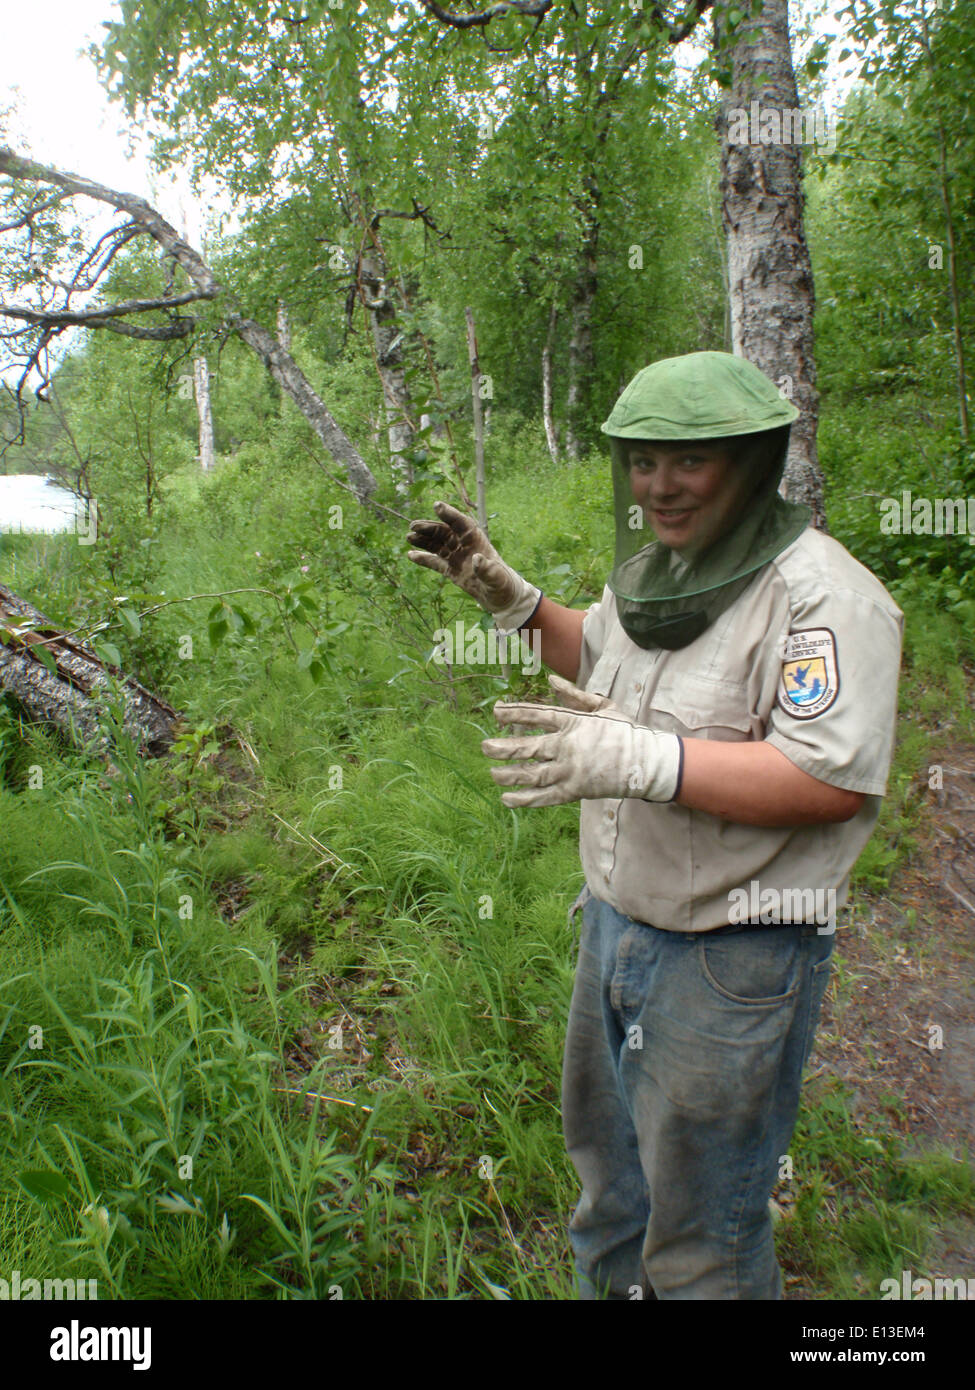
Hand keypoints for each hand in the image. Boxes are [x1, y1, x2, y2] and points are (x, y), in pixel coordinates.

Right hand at [407, 500, 540, 631]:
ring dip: (423, 540)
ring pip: (437, 545)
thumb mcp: (498, 578)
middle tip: (413, 525)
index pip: (462, 524)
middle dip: (429, 528)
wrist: (502, 598)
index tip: (437, 505)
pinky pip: (435, 562)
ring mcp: (457, 558)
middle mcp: (465, 546)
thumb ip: (488, 569)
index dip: (450, 514)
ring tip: (408, 537)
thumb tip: (477, 559)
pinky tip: (410, 555)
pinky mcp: (451, 570)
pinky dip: (424, 559)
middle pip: (445, 532)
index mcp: (477, 542)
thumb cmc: (503, 585)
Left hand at [481, 675, 681, 807]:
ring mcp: (570, 771)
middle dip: (503, 748)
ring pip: (532, 774)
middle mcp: (568, 746)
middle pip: (528, 747)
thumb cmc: (624, 731)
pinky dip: (524, 799)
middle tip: (484, 747)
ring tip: (493, 774)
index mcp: (574, 723)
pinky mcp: (575, 791)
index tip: (496, 713)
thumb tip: (551, 681)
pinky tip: (507, 799)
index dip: (514, 714)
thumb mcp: (602, 707)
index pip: (537, 716)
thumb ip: (574, 696)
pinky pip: (544, 797)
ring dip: (509, 775)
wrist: (646, 763)